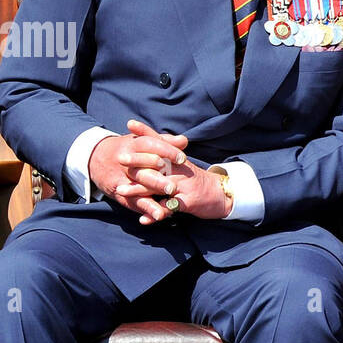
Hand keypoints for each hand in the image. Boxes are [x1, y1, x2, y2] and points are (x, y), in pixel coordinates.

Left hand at [110, 120, 231, 223]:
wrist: (223, 195)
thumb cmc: (198, 181)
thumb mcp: (184, 165)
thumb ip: (169, 155)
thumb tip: (154, 141)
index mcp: (178, 160)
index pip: (160, 143)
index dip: (146, 132)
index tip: (130, 123)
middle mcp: (181, 169)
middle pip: (157, 163)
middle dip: (137, 161)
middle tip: (119, 158)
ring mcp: (185, 185)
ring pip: (159, 185)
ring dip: (139, 189)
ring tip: (121, 191)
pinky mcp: (189, 201)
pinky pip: (170, 208)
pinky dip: (155, 214)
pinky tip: (143, 218)